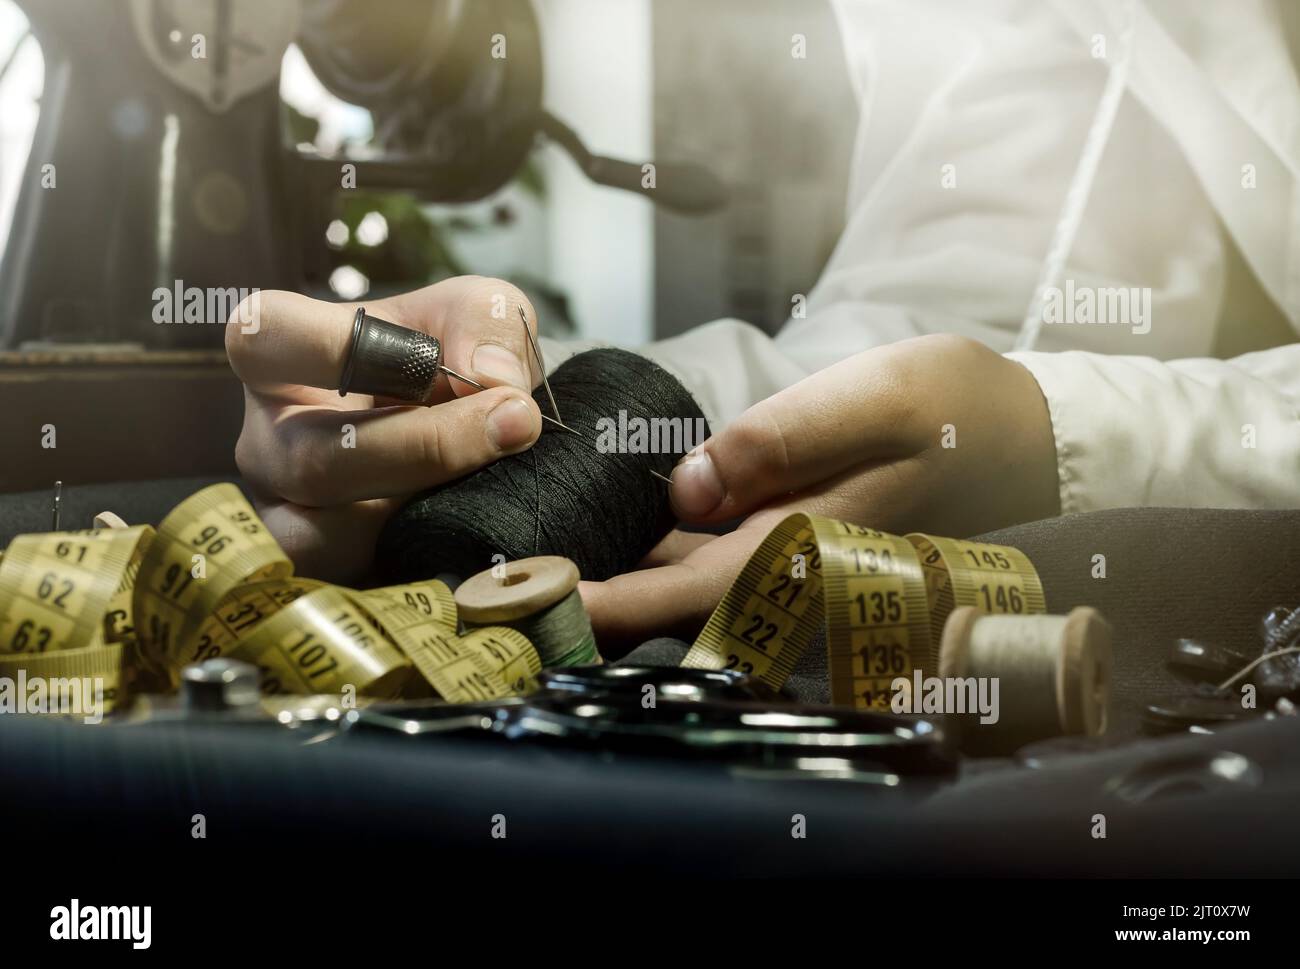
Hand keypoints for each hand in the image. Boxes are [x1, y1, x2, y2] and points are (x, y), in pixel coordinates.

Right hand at [225, 277, 543, 581]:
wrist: (475, 431)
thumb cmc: (452, 358)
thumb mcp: (479, 313)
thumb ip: (487, 324)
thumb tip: (493, 380)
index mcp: (277, 360)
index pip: (265, 338)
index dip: (342, 349)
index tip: (445, 361)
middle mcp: (267, 445)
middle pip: (314, 461)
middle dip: (427, 447)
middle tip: (515, 423)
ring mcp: (288, 519)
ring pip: (331, 540)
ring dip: (429, 511)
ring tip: (490, 481)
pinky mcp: (328, 579)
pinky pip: (367, 585)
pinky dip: (432, 558)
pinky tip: (472, 527)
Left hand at [580, 334, 1059, 650]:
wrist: (1022, 430)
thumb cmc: (952, 409)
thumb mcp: (873, 402)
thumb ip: (780, 442)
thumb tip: (685, 489)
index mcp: (806, 542)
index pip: (688, 588)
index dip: (608, 603)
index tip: (532, 607)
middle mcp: (790, 561)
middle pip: (675, 594)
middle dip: (594, 597)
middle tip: (508, 586)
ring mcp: (791, 550)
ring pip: (688, 573)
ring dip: (619, 570)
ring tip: (540, 556)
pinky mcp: (794, 528)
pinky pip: (712, 545)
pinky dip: (659, 540)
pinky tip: (615, 520)